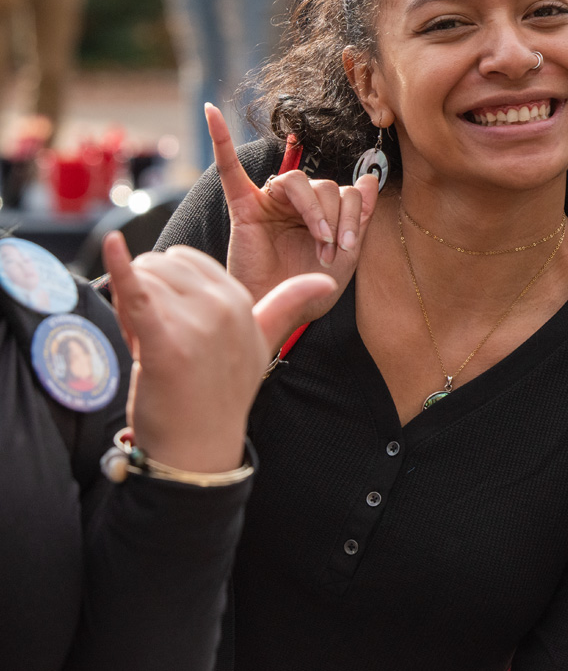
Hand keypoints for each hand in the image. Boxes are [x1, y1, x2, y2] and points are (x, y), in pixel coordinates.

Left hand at [103, 231, 336, 472]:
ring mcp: (197, 323)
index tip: (171, 321)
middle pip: (159, 266)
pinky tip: (111, 248)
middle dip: (145, 291)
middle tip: (151, 334)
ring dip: (126, 305)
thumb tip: (328, 280)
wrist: (200, 446)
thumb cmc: (224, 394)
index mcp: (241, 299)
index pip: (186, 261)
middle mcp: (223, 306)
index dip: (168, 287)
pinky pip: (137, 294)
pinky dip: (119, 268)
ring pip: (141, 280)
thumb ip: (288, 304)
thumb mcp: (262, 342)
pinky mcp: (166, 342)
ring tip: (140, 342)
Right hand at [208, 104, 378, 319]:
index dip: (356, 215)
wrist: (277, 313)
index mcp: (323, 212)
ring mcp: (270, 202)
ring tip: (319, 239)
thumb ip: (359, 217)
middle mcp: (297, 203)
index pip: (347, 192)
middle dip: (337, 217)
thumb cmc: (306, 292)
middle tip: (333, 250)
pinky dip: (220, 141)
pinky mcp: (244, 207)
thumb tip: (371, 177)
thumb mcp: (346, 256)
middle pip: (326, 185)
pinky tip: (212, 115)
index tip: (351, 247)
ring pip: (300, 181)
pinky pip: (230, 170)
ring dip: (316, 210)